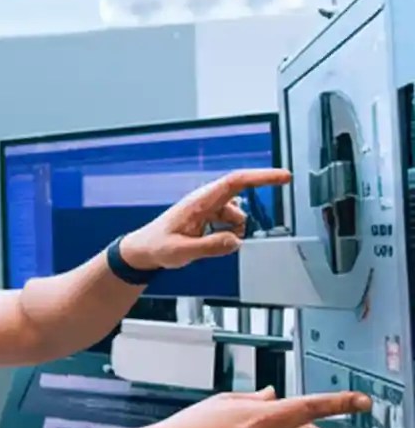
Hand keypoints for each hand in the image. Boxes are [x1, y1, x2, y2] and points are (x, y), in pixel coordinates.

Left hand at [119, 168, 290, 269]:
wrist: (144, 251)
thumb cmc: (157, 247)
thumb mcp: (183, 251)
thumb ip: (210, 247)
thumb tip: (235, 240)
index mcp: (199, 201)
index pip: (235, 182)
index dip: (262, 177)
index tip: (283, 177)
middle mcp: (206, 201)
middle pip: (240, 195)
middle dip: (248, 211)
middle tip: (245, 224)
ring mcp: (208, 209)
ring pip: (237, 216)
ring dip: (234, 231)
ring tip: (207, 245)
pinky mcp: (209, 218)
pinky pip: (230, 225)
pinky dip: (229, 235)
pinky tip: (209, 244)